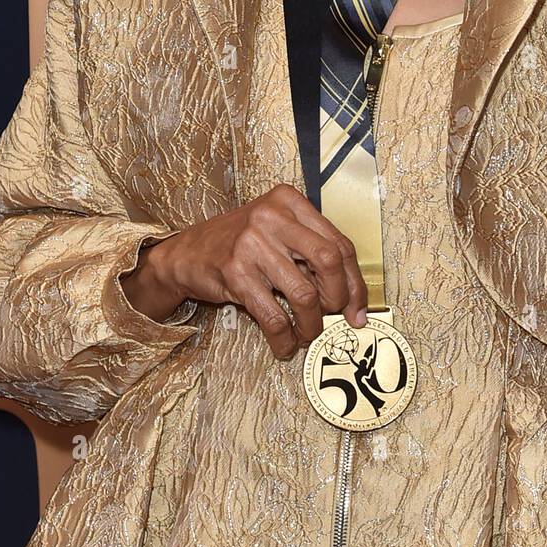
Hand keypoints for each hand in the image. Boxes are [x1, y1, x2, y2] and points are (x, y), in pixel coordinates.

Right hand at [122, 185, 368, 359]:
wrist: (188, 252)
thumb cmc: (241, 243)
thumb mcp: (278, 230)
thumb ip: (311, 251)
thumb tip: (352, 298)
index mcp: (289, 201)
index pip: (339, 243)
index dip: (355, 281)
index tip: (358, 308)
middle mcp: (272, 216)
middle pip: (329, 261)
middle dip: (338, 297)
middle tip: (333, 316)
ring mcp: (252, 243)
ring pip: (303, 294)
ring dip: (311, 325)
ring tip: (306, 334)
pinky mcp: (235, 272)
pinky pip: (273, 315)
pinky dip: (284, 338)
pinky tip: (284, 346)